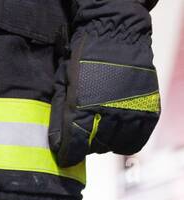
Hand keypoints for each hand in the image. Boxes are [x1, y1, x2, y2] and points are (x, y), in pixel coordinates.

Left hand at [49, 3, 158, 165]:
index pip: (73, 151)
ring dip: (106, 140)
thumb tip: (57, 146)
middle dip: (86, 142)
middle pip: (93, 149)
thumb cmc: (83, 61)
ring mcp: (131, 114)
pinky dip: (126, 136)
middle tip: (86, 127)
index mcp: (82, 112)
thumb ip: (59, 118)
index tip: (66, 153)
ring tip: (102, 122)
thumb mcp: (63, 88)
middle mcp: (108, 117)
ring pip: (114, 146)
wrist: (116, 38)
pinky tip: (119, 124)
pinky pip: (136, 140)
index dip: (67, 155)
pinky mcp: (148, 112)